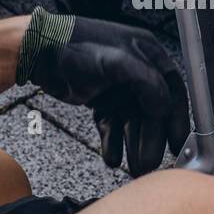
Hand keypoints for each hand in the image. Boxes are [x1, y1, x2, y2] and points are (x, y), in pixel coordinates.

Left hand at [17, 8, 189, 175]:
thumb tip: (165, 108)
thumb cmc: (73, 46)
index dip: (177, 119)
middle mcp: (137, 70)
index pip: (172, 90)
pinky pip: (113, 125)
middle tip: (148, 164)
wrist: (36, 51)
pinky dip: (114, 141)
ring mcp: (119, 86)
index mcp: (148, 55)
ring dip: (134, 145)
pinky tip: (111, 157)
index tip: (178, 144)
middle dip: (152, 140)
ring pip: (134, 122)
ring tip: (134, 167)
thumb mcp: (116, 62)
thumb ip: (147, 83)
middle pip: (153, 111)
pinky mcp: (102, 99)